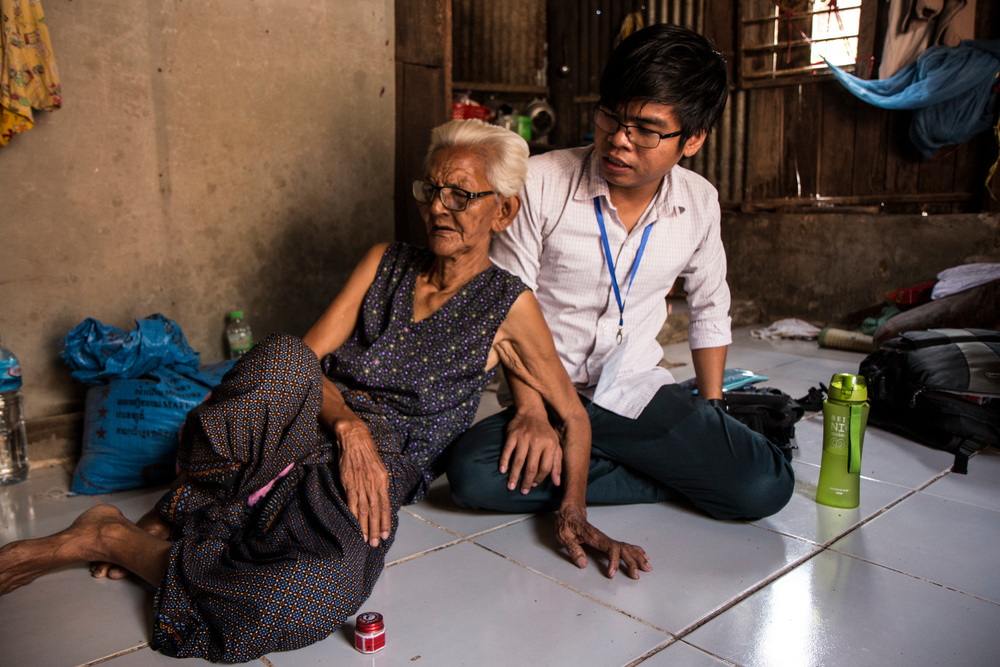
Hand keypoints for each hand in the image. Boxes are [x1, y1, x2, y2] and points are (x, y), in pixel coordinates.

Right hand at [334, 416, 390, 546]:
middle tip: (375, 543)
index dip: (385, 521)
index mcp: (383, 481)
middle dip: (376, 528)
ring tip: (365, 540)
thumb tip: (381, 500)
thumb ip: (380, 485)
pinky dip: (353, 516)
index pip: (385, 506)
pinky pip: (352, 503)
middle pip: (376, 511)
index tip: (385, 534)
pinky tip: (354, 525)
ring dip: (365, 526)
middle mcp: (374, 484)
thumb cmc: (367, 452)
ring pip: (364, 510)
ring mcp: (361, 484)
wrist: (355, 439)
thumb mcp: (379, 468)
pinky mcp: (349, 483)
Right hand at [500, 410, 562, 493]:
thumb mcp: (555, 446)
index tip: (534, 485)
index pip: (545, 468)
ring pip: (518, 461)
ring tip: (511, 486)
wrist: (532, 412)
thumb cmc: (545, 433)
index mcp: (550, 445)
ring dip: (514, 476)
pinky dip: (504, 461)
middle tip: (523, 491)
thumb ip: (557, 464)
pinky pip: (507, 451)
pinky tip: (503, 471)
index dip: (540, 479)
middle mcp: (537, 442)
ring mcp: (524, 438)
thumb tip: (557, 483)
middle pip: (531, 467)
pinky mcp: (513, 435)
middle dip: (526, 482)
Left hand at [555, 504, 650, 579]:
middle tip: (636, 576)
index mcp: (594, 536)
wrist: (570, 511)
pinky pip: (625, 545)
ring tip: (647, 567)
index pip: (609, 548)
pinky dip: (636, 550)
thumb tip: (583, 564)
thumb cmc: (566, 524)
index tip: (612, 574)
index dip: (613, 561)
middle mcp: (603, 537)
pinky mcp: (607, 541)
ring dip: (638, 557)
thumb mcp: (564, 536)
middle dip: (631, 562)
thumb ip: (573, 549)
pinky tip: (643, 555)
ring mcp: (606, 539)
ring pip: (626, 547)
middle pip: (622, 549)